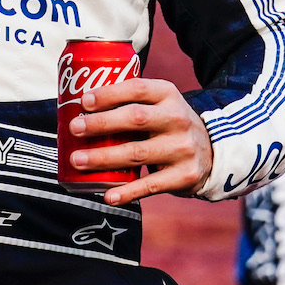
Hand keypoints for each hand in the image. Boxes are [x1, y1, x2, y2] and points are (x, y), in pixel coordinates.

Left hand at [68, 78, 214, 205]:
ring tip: (77, 161)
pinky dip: (128, 192)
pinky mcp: (184, 175)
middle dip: (101, 124)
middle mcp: (178, 118)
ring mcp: (182, 148)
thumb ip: (130, 103)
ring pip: (137, 153)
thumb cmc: (167, 124)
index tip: (84, 101)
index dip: (109, 94)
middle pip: (135, 119)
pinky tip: (108, 195)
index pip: (137, 89)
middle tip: (74, 128)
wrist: (210, 152)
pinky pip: (151, 185)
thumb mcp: (159, 104)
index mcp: (168, 95)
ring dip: (104, 158)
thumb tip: (76, 109)